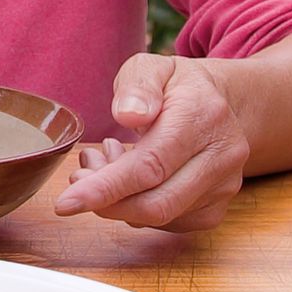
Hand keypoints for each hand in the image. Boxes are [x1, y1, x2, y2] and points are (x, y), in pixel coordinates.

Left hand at [56, 52, 249, 230]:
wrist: (224, 104)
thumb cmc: (177, 86)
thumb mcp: (151, 67)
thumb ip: (137, 86)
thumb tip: (128, 115)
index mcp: (203, 115)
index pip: (150, 165)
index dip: (105, 188)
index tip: (66, 202)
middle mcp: (221, 155)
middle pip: (157, 203)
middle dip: (107, 201)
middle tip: (79, 177)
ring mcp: (225, 186)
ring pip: (161, 216)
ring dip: (120, 203)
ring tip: (103, 165)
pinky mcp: (217, 208)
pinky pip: (169, 223)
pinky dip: (138, 210)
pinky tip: (127, 181)